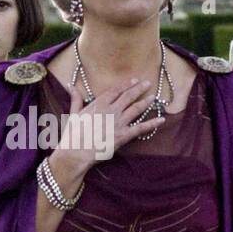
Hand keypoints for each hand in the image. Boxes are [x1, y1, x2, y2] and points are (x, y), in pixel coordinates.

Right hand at [50, 76, 166, 179]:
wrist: (76, 151)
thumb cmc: (73, 134)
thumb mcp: (74, 113)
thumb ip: (76, 98)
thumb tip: (70, 85)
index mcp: (99, 103)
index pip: (116, 90)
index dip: (126, 84)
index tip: (134, 80)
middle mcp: (111, 110)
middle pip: (128, 96)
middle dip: (139, 89)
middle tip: (148, 83)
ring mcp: (119, 122)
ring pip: (136, 109)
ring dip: (146, 102)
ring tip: (153, 97)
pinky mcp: (124, 135)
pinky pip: (141, 128)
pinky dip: (152, 123)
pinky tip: (161, 120)